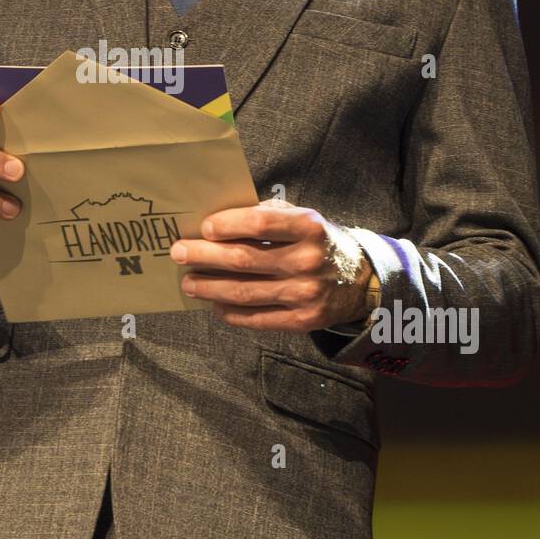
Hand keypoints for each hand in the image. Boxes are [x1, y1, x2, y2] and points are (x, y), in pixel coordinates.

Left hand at [169, 198, 371, 331]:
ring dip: (209, 288)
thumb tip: (217, 222)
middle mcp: (308, 260)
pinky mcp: (302, 321)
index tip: (204, 227)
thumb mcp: (303, 218)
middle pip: (243, 260)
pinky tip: (214, 305)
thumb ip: (267, 216)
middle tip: (179, 253)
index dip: (227, 225)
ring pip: (244, 293)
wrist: (360, 281)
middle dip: (204, 256)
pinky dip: (230, 313)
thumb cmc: (318, 242)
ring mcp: (305, 294)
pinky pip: (257, 319)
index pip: (259, 224)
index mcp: (309, 227)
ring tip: (189, 282)